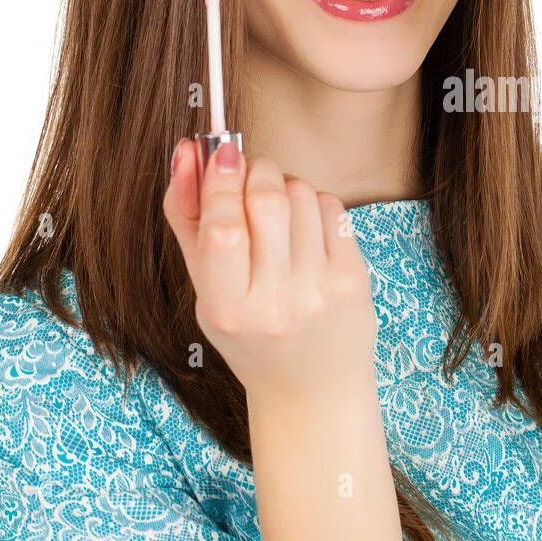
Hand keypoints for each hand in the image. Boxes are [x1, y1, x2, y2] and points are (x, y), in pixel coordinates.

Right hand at [162, 140, 378, 405]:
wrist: (312, 389)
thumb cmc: (251, 335)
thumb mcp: (205, 289)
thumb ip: (188, 219)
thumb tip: (187, 151)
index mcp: (227, 310)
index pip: (222, 229)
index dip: (220, 181)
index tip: (220, 152)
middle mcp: (277, 304)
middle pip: (266, 202)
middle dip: (255, 170)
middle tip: (248, 173)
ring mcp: (320, 291)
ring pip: (301, 195)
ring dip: (284, 185)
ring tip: (277, 212)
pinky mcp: (354, 279)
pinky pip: (332, 206)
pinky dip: (314, 201)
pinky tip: (304, 228)